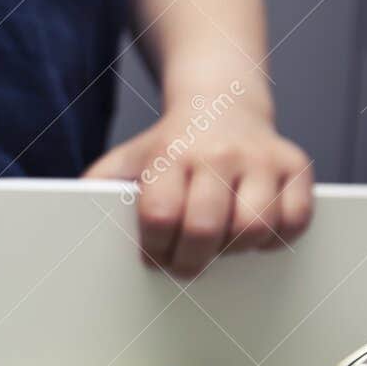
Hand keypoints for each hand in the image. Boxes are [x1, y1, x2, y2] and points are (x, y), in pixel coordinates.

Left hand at [84, 97, 312, 277]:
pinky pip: (294, 223)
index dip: (154, 248)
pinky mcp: (297, 167)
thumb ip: (98, 189)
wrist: (220, 104)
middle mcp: (218, 153)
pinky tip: (252, 229)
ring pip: (254, 230)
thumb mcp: (126, 161)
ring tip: (218, 241)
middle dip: (190, 260)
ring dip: (233, 250)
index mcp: (171, 154)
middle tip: (184, 261)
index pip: (160, 215)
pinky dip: (275, 238)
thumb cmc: (170, 147)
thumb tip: (68, 225)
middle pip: (205, 229)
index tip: (152, 255)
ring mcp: (261, 159)